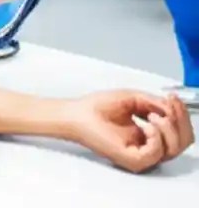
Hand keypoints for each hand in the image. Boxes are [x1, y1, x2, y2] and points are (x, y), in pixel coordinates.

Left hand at [61, 91, 195, 172]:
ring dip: (169, 129)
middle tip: (169, 107)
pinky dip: (156, 138)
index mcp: (149, 135)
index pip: (178, 133)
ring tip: (151, 114)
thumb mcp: (133, 99)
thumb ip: (155, 103)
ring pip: (173, 150)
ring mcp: (140, 155)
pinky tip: (146, 126)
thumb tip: (172, 109)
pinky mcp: (131, 160)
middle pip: (181, 144)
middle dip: (180, 122)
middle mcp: (147, 147)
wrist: (76, 113)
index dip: (181, 115)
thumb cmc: (97, 107)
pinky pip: (155, 154)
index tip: (173, 97)